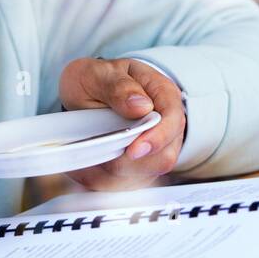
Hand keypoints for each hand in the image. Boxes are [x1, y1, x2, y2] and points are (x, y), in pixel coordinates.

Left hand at [58, 57, 185, 190]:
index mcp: (163, 94)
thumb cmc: (97, 81)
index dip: (156, 139)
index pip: (173, 121)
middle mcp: (166, 124)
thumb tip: (141, 106)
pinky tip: (91, 163)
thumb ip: (119, 87)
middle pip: (164, 155)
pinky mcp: (139, 168)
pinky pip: (126, 184)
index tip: (133, 149)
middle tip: (103, 153)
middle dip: (132, 161)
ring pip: (145, 174)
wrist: (85, 94)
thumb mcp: (99, 74)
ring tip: (93, 154)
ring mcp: (155, 148)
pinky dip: (105, 178)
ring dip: (116, 169)